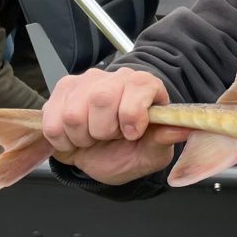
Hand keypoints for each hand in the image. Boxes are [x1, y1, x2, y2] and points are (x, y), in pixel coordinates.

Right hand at [42, 67, 187, 185]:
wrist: (101, 158)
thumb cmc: (129, 152)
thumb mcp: (151, 154)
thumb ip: (163, 140)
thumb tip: (184, 128)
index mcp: (145, 86)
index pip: (138, 87)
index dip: (132, 115)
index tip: (131, 135)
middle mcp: (116, 78)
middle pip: (101, 98)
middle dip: (104, 130)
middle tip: (110, 137)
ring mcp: (86, 82)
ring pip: (73, 113)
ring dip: (82, 137)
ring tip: (92, 138)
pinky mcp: (62, 91)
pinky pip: (52, 121)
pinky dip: (62, 140)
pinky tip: (75, 138)